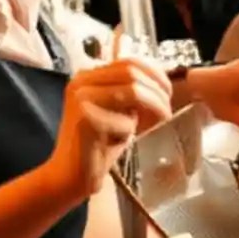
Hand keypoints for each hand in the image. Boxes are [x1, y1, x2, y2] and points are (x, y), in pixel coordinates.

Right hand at [41, 57, 171, 202]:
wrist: (70, 175)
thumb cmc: (99, 146)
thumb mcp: (119, 112)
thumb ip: (133, 94)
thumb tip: (163, 84)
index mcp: (87, 76)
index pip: (129, 62)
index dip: (155, 74)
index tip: (168, 92)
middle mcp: (80, 82)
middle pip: (132, 73)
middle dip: (158, 91)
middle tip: (167, 110)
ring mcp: (80, 99)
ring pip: (132, 91)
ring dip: (153, 107)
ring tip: (158, 123)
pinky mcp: (85, 119)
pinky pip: (125, 121)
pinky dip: (131, 131)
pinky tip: (119, 142)